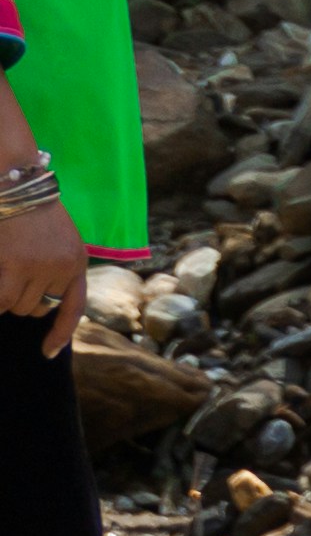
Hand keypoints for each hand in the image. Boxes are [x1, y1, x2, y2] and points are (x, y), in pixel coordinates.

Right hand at [0, 199, 80, 358]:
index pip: (74, 307)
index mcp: (77, 261)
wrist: (17, 183)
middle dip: (22, 300)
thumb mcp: (57, 239)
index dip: (61, 333)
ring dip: (6, 296)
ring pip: (17, 305)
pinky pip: (2, 300)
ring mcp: (40, 267)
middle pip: (37, 308)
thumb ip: (57, 267)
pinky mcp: (15, 265)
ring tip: (6, 267)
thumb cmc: (32, 210)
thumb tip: (43, 304)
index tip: (48, 352)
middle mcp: (64, 267)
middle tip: (12, 275)